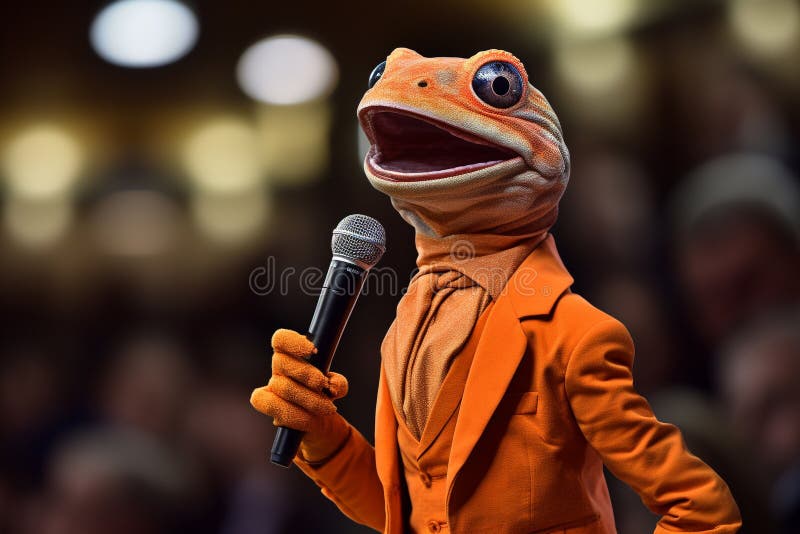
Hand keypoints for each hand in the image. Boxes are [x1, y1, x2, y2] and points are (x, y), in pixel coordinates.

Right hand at [250, 329, 350, 462]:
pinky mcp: (265, 403)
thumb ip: (338, 383)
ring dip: (309, 399)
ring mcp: (270, 385)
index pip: (281, 339)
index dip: (292, 342)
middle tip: (323, 385)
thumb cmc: (324, 397)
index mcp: (294, 354)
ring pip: (282, 387)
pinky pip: (269, 403)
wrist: (319, 423)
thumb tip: (332, 386)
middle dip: (305, 374)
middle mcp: (279, 367)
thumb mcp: (337, 388)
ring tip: (328, 408)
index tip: (314, 350)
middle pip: (281, 362)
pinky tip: (308, 419)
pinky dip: (292, 413)